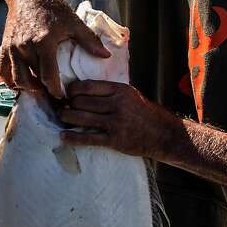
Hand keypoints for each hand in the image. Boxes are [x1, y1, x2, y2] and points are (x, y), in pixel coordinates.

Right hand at [0, 0, 109, 96]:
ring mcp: (12, 48)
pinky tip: (20, 84)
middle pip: (31, 80)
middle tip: (52, 96)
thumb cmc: (52, 8)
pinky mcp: (4, 47)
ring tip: (39, 90)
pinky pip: (3, 70)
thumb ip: (89, 41)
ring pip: (16, 78)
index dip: (56, 90)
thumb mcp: (73, 23)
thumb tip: (106, 56)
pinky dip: (10, 80)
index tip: (63, 96)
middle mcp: (24, 47)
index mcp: (43, 43)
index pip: (48, 76)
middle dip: (42, 92)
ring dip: (27, 88)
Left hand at [58, 80, 179, 158]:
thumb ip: (110, 92)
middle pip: (81, 101)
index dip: (73, 90)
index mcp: (120, 90)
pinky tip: (64, 136)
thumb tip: (85, 90)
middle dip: (68, 104)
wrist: (164, 134)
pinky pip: (88, 138)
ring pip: (81, 118)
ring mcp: (116, 123)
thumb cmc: (145, 113)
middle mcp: (117, 104)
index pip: (87, 86)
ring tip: (62, 118)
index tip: (68, 94)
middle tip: (63, 107)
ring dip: (67, 118)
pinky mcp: (115, 140)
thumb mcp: (131, 95)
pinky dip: (73, 137)